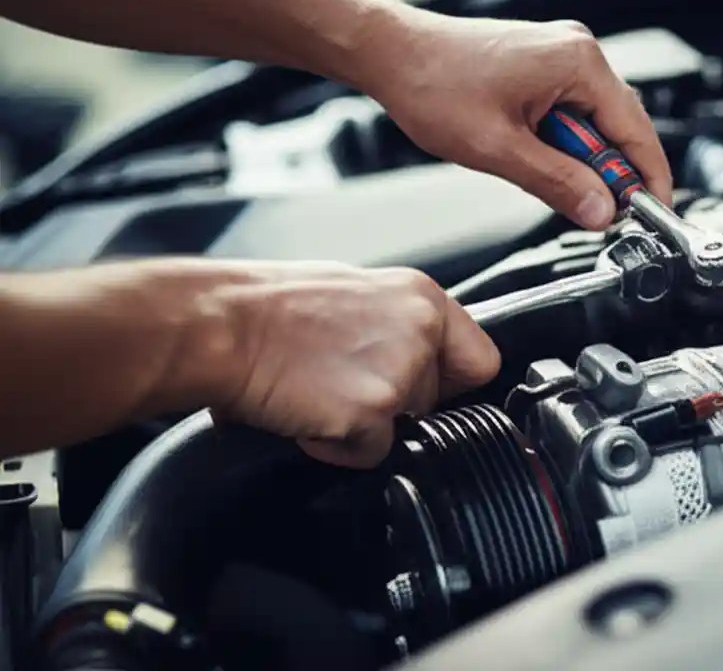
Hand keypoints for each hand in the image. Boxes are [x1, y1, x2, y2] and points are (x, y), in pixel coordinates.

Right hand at [211, 261, 498, 467]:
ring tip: (318, 393)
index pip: (479, 359)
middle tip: (340, 383)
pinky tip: (308, 413)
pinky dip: (338, 446)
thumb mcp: (351, 293)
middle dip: (394, 405)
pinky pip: (371, 453)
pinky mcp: (373, 412)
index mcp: (420, 296)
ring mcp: (400, 372)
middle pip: (436, 401)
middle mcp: (420, 329)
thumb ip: (395, 324)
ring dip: (365, 425)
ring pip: (404, 428)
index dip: (450, 383)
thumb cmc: (266, 308)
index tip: (425, 390)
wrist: (218, 327)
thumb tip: (415, 357)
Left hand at [359, 11, 673, 229]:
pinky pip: (573, 114)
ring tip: (560, 187)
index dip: (647, 180)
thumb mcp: (499, 150)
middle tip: (601, 215)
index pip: (636, 131)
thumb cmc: (433, 83)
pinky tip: (543, 162)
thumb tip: (600, 211)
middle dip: (613, 175)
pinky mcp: (545, 68)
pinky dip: (567, 146)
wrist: (392, 55)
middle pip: (620, 128)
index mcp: (577, 63)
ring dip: (584, 162)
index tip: (652, 215)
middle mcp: (577, 53)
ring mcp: (561, 58)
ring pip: (596, 125)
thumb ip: (558, 184)